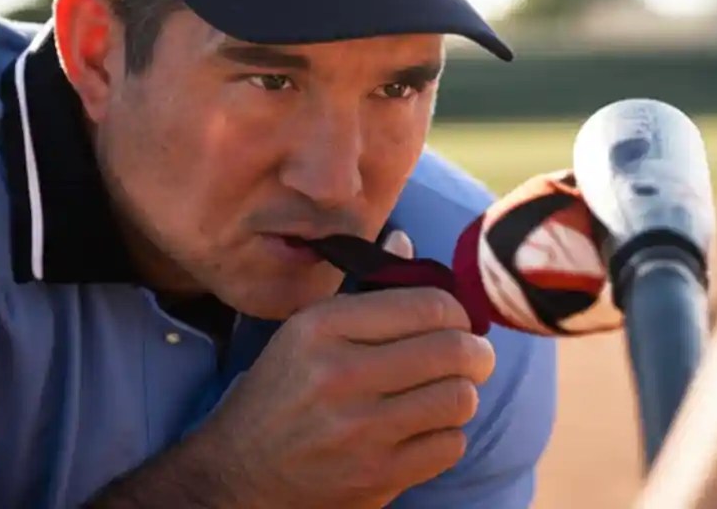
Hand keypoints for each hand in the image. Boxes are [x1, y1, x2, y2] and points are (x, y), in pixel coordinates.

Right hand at [189, 233, 496, 507]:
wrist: (240, 474)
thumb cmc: (283, 393)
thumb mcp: (306, 331)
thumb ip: (364, 291)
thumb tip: (407, 240)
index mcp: (323, 327)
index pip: (428, 304)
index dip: (458, 312)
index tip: (457, 322)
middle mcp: (340, 374)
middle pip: (453, 350)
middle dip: (476, 353)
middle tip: (474, 357)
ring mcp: (359, 430)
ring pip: (459, 398)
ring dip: (462, 395)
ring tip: (445, 393)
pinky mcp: (377, 475)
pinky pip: (450, 445)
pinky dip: (447, 437)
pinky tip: (424, 431)